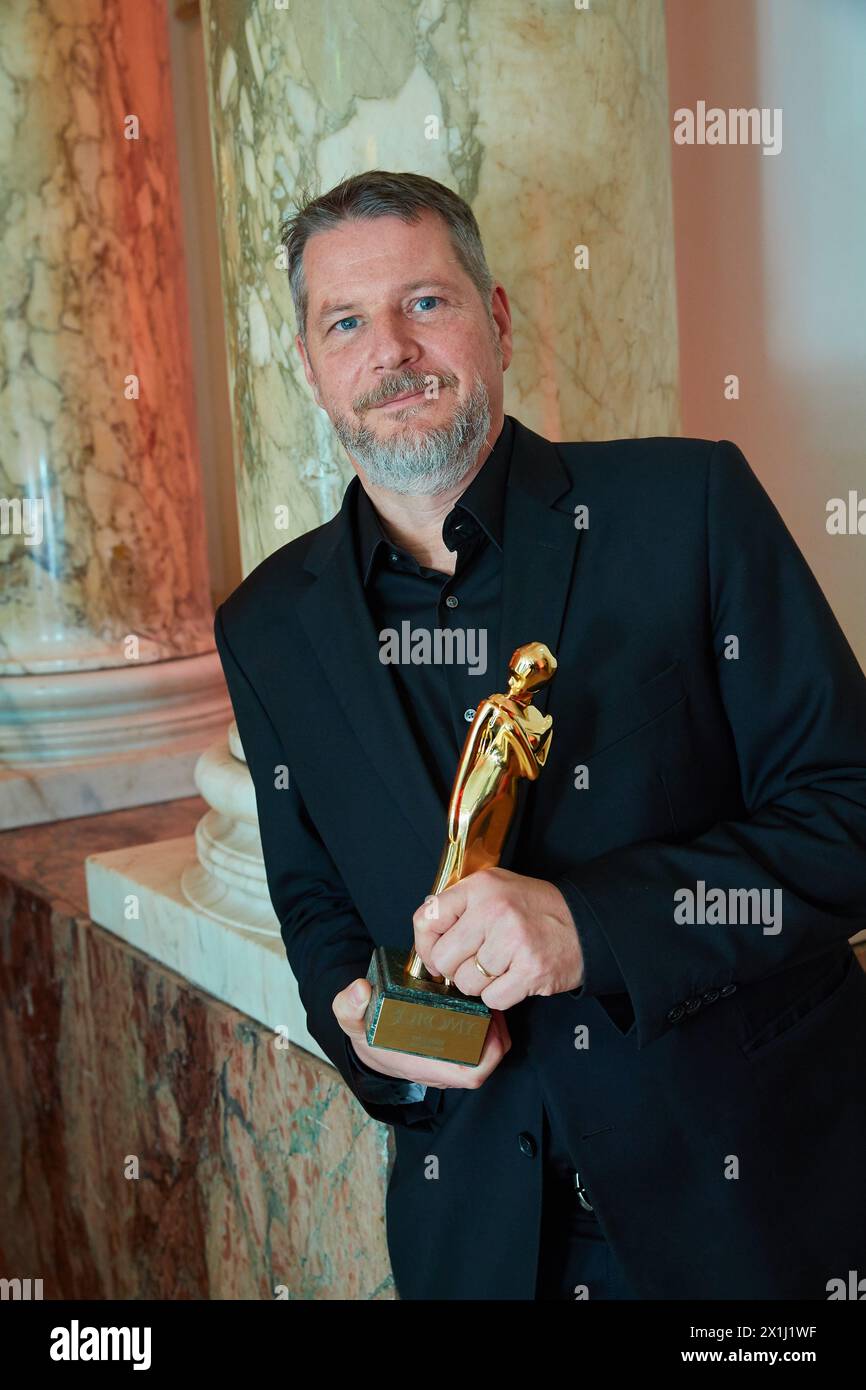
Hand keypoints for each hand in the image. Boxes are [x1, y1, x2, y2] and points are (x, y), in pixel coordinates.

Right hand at [332, 977, 511, 1088]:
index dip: (488, 1053)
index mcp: (424, 1066)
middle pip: (486, 1063)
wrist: (367, 1042)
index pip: (469, 1074)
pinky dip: (487, 1027)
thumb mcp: (351, 1021)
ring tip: (490, 1000)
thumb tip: (360, 990)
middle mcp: (441, 1068)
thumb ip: (349, 1007)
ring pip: (486, 1054)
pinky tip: (481, 1003)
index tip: (491, 1022)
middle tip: (494, 1003)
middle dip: (498, 1036)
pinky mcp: (452, 1049)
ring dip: (495, 1030)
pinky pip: (479, 1045)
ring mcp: (449, 1060)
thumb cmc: (366, 1034)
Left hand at [412, 867, 583, 1009]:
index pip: (427, 919)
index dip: (426, 945)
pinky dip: (501, 995)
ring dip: (480, 983)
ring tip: (501, 967)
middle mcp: (494, 910)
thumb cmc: (534, 910)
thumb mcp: (495, 890)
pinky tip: (514, 978)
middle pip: (443, 958)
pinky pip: (492, 998)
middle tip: (476, 963)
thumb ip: (460, 907)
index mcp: (480, 887)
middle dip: (455, 969)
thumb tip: (426, 938)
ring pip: (466, 982)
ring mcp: (513, 940)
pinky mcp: (530, 970)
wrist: (585, 924)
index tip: (437, 954)